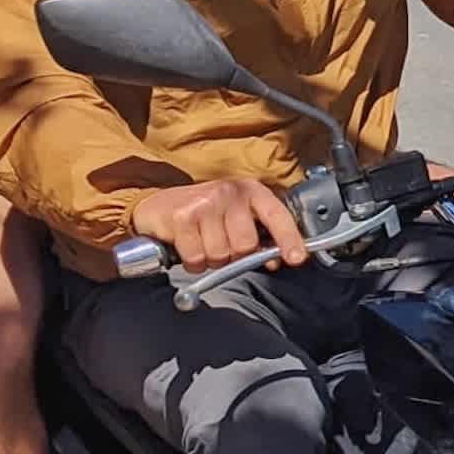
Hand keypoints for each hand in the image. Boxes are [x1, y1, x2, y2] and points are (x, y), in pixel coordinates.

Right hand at [129, 179, 308, 273]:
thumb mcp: (235, 216)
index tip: (297, 258)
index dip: (289, 239)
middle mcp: (229, 192)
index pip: (277, 215)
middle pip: (245, 245)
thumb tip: (275, 260)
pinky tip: (187, 246)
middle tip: (221, 246)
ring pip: (220, 255)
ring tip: (202, 244)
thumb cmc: (203, 214)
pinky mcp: (182, 217)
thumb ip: (259, 236)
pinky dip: (192, 262)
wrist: (157, 206)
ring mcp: (204, 203)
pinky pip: (196, 258)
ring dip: (211, 260)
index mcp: (250, 191)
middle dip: (234, 256)